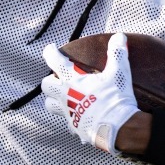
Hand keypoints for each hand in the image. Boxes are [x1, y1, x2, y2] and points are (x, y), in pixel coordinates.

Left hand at [42, 32, 140, 154]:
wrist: (118, 128)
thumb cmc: (115, 99)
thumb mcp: (119, 73)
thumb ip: (117, 54)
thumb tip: (119, 37)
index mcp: (73, 80)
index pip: (54, 62)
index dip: (50, 53)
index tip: (51, 49)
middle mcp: (66, 96)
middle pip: (46, 86)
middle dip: (50, 80)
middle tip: (60, 77)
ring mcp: (68, 113)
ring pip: (50, 105)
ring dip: (54, 99)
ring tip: (64, 96)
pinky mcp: (75, 127)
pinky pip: (67, 121)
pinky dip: (72, 116)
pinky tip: (82, 115)